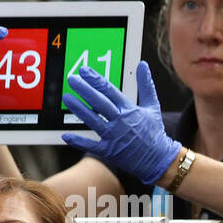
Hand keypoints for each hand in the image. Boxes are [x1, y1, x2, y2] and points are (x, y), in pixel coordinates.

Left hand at [61, 61, 180, 185]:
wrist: (157, 158)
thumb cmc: (153, 131)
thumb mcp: (152, 106)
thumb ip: (146, 84)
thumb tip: (143, 64)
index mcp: (129, 109)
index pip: (110, 90)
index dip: (96, 80)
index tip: (84, 71)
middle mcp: (120, 121)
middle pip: (99, 102)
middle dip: (85, 89)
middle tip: (71, 79)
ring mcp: (113, 137)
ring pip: (93, 120)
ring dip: (79, 109)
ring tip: (67, 98)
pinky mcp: (108, 151)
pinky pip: (90, 145)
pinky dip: (78, 141)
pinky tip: (65, 135)